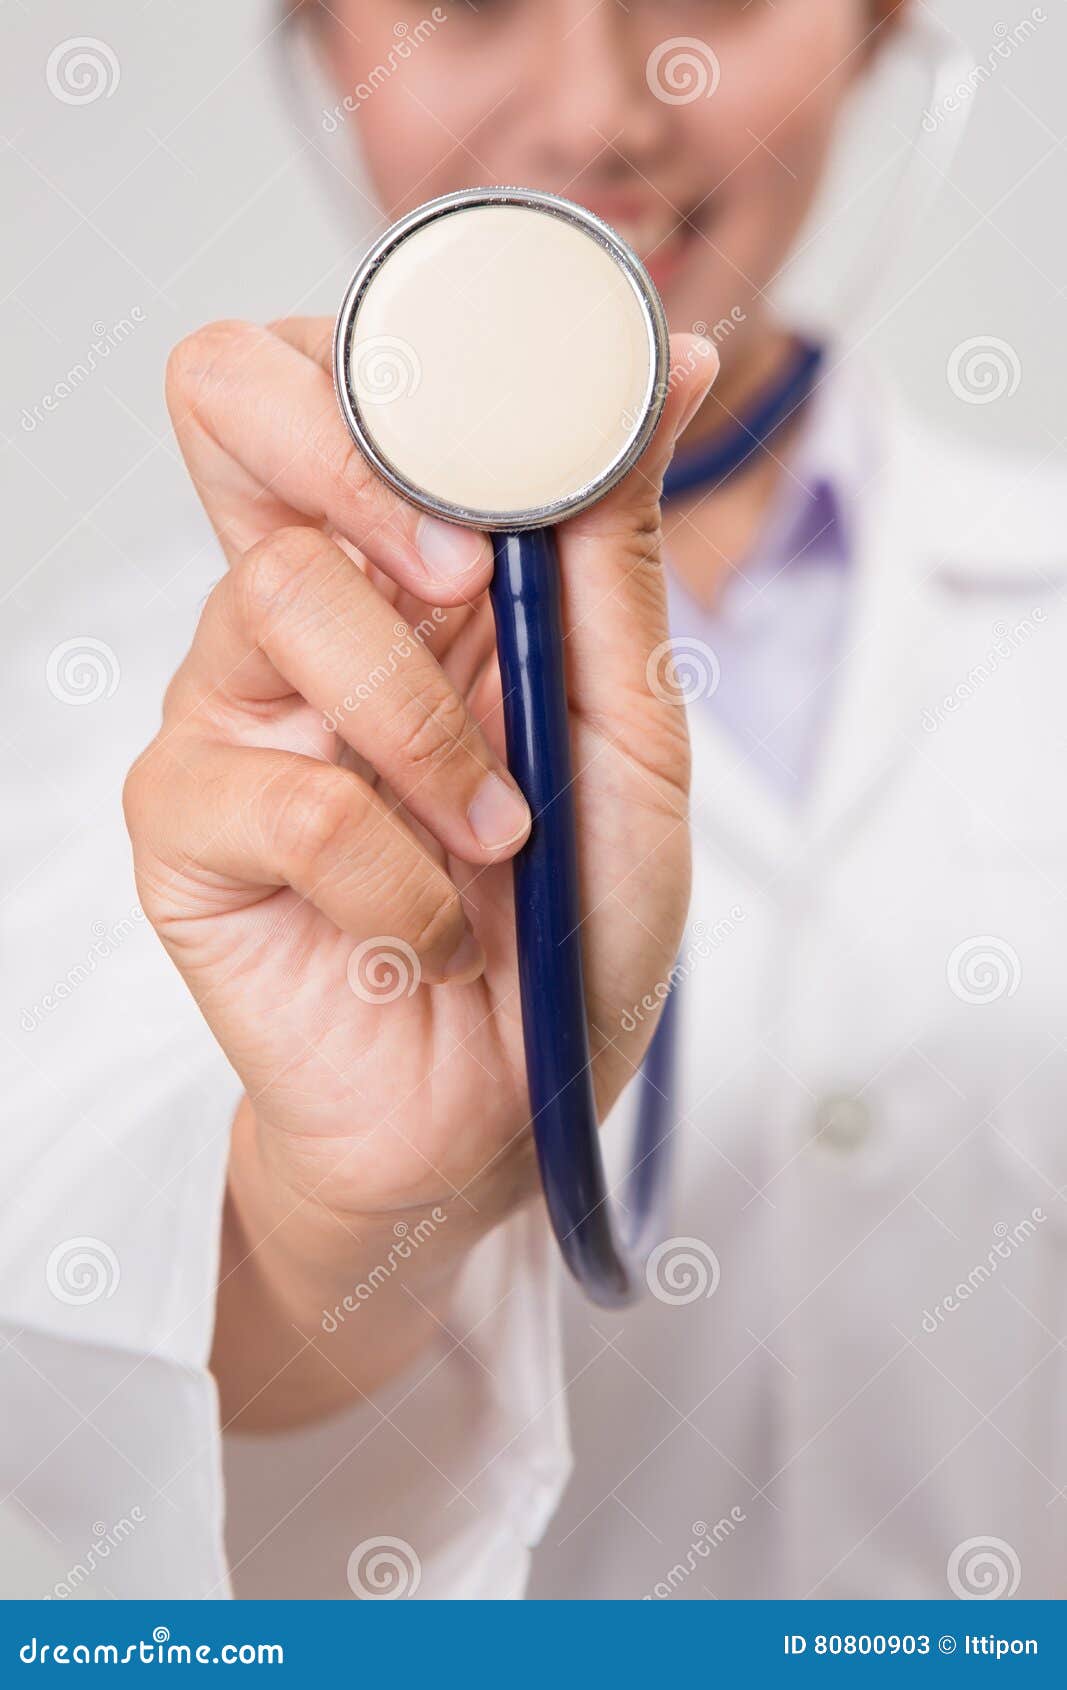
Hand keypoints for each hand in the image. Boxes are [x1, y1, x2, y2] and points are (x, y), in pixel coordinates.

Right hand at [124, 317, 716, 1419]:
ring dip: (432, 732)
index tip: (539, 417)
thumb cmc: (565, 918)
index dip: (423, 351)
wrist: (501, 1106)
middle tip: (470, 580)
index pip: (346, 364)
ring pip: (284, 595)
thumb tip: (669, 359)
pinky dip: (398, 875)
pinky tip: (431, 931)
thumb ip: (616, 550)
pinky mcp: (184, 828)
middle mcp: (301, 609)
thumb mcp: (629, 726)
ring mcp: (229, 710)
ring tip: (496, 835)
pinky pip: (285, 793)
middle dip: (361, 459)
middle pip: (231, 394)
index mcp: (406, 563)